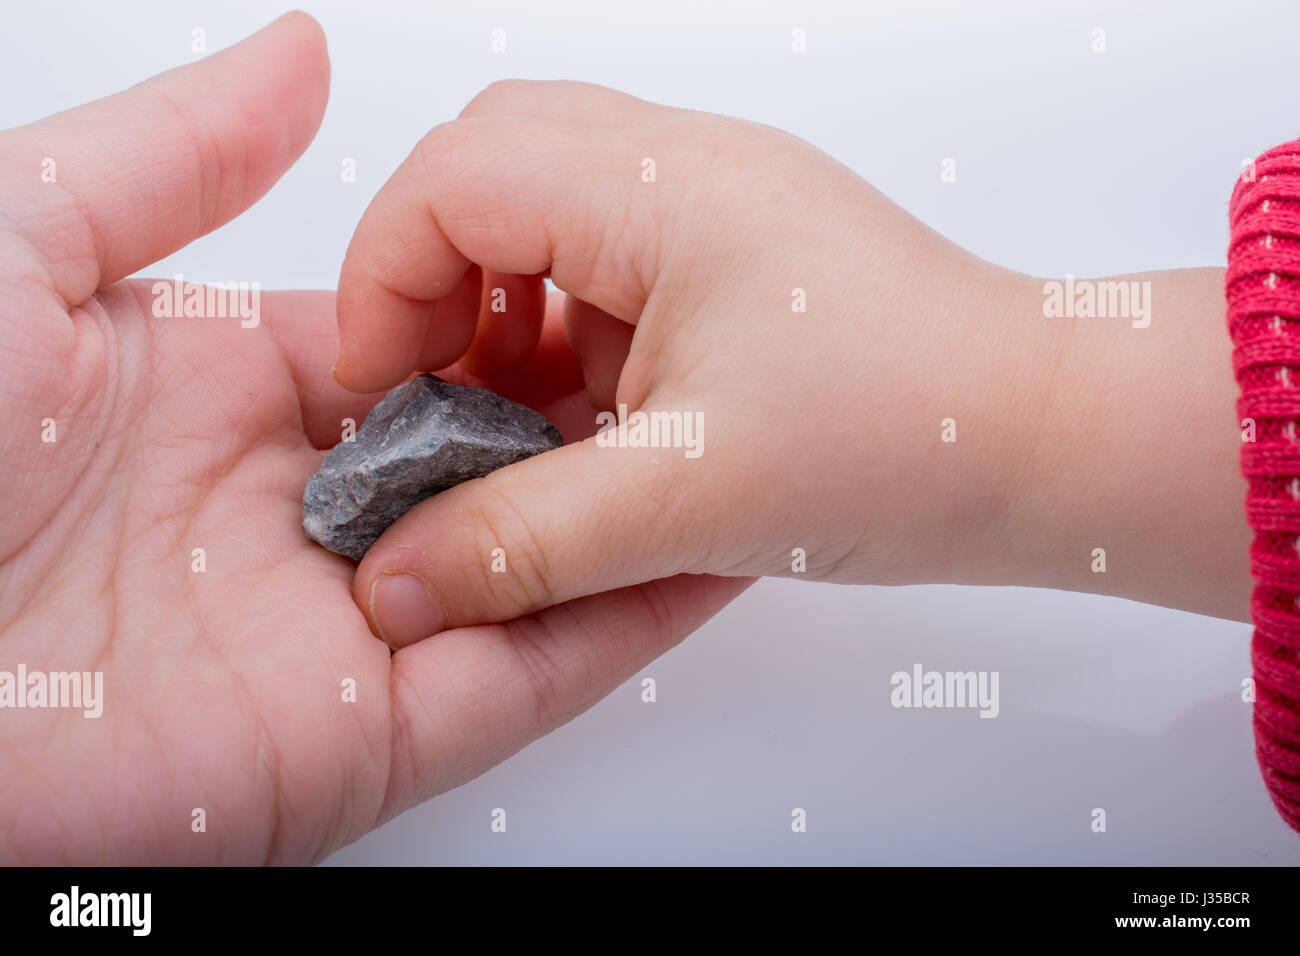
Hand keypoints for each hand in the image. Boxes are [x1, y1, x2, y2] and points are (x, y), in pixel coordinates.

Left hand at [0, 15, 745, 863]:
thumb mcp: (24, 248)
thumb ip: (177, 156)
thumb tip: (302, 57)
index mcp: (229, 401)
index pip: (418, 350)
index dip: (507, 314)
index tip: (595, 273)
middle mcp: (297, 517)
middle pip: (487, 456)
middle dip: (586, 410)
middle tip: (698, 352)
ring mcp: (344, 628)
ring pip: (527, 561)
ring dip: (628, 506)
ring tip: (743, 435)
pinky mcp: (368, 730)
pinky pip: (523, 667)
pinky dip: (621, 616)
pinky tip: (707, 548)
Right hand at [336, 79, 1251, 636]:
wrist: (1047, 439)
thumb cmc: (908, 436)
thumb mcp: (687, 499)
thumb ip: (524, 541)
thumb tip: (398, 580)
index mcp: (662, 184)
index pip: (450, 177)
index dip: (382, 282)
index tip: (382, 391)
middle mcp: (685, 164)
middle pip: (488, 168)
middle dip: (431, 280)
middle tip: (433, 387)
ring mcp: (716, 201)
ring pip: (544, 210)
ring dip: (500, 308)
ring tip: (512, 416)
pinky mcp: (739, 251)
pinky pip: (608, 256)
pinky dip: (564, 327)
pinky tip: (586, 418)